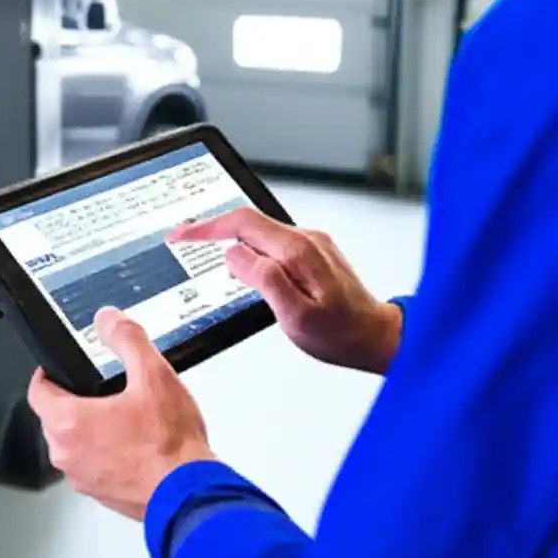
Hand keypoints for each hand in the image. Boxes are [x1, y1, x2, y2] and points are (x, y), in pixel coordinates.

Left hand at [27, 307, 214, 520]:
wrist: (189, 492)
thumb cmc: (169, 445)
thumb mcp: (153, 375)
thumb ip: (127, 340)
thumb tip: (109, 320)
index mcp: (69, 422)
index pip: (38, 390)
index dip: (48, 374)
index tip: (58, 369)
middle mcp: (68, 454)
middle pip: (55, 418)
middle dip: (74, 401)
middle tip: (102, 391)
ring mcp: (82, 478)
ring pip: (74, 444)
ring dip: (91, 431)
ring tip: (124, 419)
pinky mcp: (101, 495)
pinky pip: (93, 467)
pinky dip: (106, 455)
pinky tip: (135, 447)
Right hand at [169, 207, 401, 374]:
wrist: (375, 336)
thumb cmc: (340, 334)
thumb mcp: (296, 316)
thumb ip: (265, 280)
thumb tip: (236, 255)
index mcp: (298, 251)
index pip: (242, 224)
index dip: (206, 227)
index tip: (181, 234)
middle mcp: (306, 239)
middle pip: (249, 221)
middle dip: (212, 228)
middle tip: (183, 239)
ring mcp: (311, 244)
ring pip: (261, 232)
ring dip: (232, 240)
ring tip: (207, 254)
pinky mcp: (313, 253)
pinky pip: (274, 243)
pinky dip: (251, 249)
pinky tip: (244, 265)